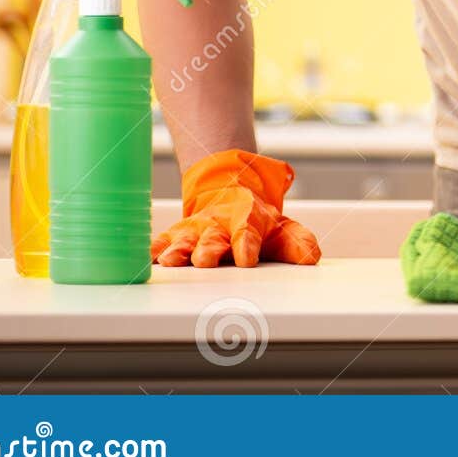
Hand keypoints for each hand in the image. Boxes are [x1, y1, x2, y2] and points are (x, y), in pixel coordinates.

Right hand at [151, 148, 320, 266]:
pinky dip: (152, 248)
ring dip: (177, 250)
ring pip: (184, 239)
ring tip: (171, 261)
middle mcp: (218, 224)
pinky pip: (161, 240)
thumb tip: (311, 257)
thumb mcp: (282, 229)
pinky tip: (146, 257)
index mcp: (247, 220)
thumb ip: (297, 242)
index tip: (247, 259)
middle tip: (205, 261)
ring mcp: (194, 230)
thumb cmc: (257, 222)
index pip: (248, 232)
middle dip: (208, 249)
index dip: (246, 244)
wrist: (231, 195)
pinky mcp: (175, 235)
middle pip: (212, 237)